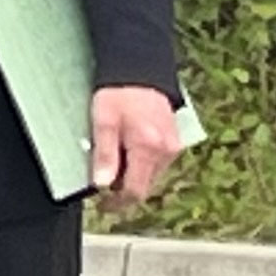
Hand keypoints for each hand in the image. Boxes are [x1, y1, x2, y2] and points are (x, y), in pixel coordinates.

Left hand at [90, 84, 180, 206]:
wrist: (140, 72)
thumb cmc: (119, 94)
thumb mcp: (103, 123)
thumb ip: (104, 155)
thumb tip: (102, 185)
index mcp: (148, 148)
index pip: (135, 192)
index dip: (117, 203)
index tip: (102, 204)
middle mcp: (166, 151)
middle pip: (144, 186)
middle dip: (123, 188)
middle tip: (103, 178)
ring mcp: (173, 147)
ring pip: (151, 177)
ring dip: (133, 176)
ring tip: (114, 158)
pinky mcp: (174, 142)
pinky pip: (157, 164)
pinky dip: (142, 164)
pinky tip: (128, 150)